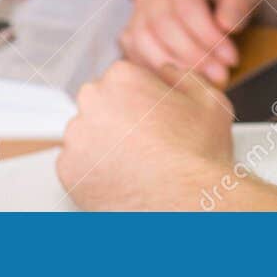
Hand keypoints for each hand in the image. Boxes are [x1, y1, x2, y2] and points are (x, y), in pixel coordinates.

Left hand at [57, 60, 234, 209]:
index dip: (140, 98)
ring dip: (104, 144)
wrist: (185, 204)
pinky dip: (94, 172)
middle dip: (117, 118)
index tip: (151, 116)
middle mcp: (92, 102)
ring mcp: (77, 137)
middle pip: (100, 104)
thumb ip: (182, 76)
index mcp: (122, 77)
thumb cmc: (197, 155)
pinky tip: (122, 178)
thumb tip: (167, 72)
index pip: (122, 79)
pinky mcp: (68, 171)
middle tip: (144, 140)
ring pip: (87, 135)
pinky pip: (78, 166)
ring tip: (135, 163)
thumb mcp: (208, 100)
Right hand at [120, 0, 262, 83]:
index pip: (187, 6)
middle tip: (220, 76)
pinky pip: (135, 49)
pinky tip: (182, 81)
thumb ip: (240, 3)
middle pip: (163, 24)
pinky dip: (156, 69)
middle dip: (193, 55)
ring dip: (172, 66)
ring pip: (143, 39)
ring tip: (203, 82)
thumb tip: (226, 25)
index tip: (231, 59)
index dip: (208, 36)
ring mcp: (140, 2)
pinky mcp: (134, 23)